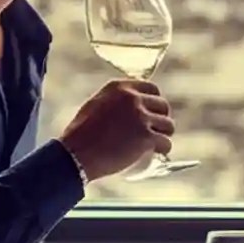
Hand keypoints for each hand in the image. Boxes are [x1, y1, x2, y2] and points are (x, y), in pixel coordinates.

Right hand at [58, 79, 174, 181]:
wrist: (75, 154)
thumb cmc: (81, 135)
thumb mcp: (96, 106)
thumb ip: (115, 101)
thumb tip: (132, 104)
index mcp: (120, 88)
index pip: (151, 88)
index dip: (156, 101)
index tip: (155, 111)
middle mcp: (132, 98)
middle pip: (162, 105)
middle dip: (161, 117)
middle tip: (156, 129)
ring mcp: (140, 117)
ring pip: (167, 124)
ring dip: (164, 133)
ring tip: (158, 142)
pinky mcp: (145, 136)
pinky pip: (165, 142)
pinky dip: (164, 148)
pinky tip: (159, 152)